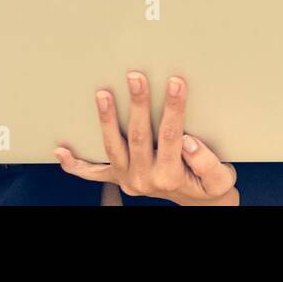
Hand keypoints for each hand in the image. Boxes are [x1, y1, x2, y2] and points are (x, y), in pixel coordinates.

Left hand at [55, 72, 238, 205]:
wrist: (200, 204)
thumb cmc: (210, 186)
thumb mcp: (221, 178)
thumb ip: (207, 162)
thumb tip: (188, 142)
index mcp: (171, 176)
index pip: (172, 135)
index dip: (174, 108)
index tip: (175, 83)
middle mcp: (144, 179)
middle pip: (139, 136)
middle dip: (138, 104)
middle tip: (136, 78)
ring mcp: (127, 179)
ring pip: (113, 147)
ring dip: (107, 120)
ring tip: (103, 94)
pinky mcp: (118, 179)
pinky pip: (93, 173)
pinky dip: (75, 165)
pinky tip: (62, 151)